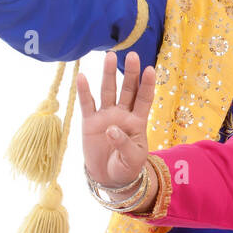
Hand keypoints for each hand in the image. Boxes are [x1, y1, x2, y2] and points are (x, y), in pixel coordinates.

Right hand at [77, 50, 156, 188]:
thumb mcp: (132, 158)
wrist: (109, 178)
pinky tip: (82, 76)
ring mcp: (106, 116)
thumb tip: (111, 129)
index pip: (144, 99)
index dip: (147, 85)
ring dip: (108, 74)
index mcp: (138, 121)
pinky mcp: (90, 122)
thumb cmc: (126, 167)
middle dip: (130, 73)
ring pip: (108, 91)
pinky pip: (87, 104)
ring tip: (109, 55)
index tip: (150, 69)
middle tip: (132, 55)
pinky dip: (84, 91)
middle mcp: (122, 114)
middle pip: (127, 89)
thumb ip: (124, 143)